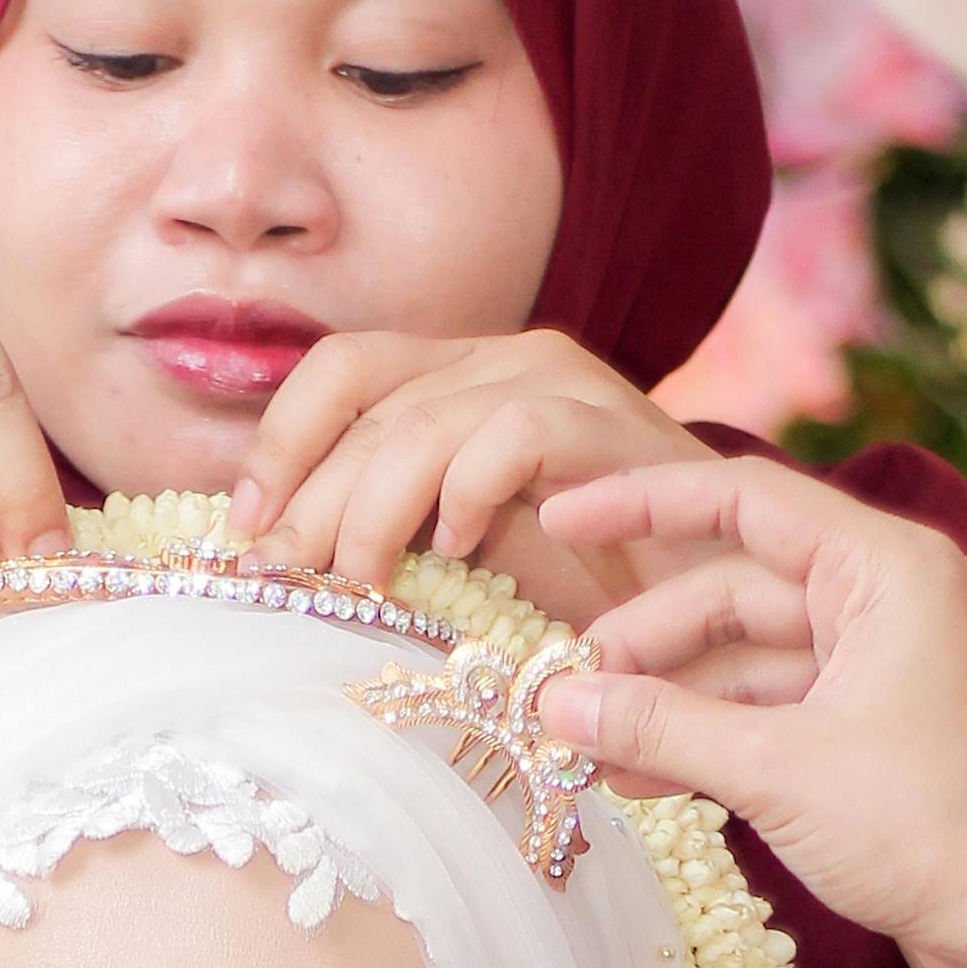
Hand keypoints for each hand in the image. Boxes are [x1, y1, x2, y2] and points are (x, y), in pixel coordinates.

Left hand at [226, 331, 712, 614]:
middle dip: (311, 499)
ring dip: (374, 510)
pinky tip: (462, 553)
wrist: (721, 605)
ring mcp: (561, 386)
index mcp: (457, 381)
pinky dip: (470, 492)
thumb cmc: (589, 595)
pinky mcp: (613, 428)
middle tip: (288, 581)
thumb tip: (280, 570)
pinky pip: (514, 434)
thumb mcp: (464, 565)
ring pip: (426, 420)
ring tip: (365, 584)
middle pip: (366, 400)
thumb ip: (389, 543)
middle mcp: (503, 362)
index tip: (245, 535)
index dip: (278, 445)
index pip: (337, 372)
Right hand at [530, 455, 966, 967]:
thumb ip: (662, 730)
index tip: (561, 518)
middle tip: (568, 700)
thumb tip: (558, 707)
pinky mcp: (886, 721)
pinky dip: (720, 739)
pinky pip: (783, 708)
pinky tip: (648, 782)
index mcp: (886, 569)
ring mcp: (892, 660)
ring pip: (755, 659)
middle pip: (740, 591)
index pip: (746, 502)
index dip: (643, 505)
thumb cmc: (932, 828)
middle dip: (649, 646)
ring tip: (593, 756)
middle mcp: (893, 595)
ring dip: (675, 704)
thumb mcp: (779, 774)